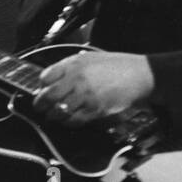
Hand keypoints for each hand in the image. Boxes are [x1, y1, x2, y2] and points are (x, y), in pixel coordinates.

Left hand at [33, 51, 154, 127]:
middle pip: (47, 96)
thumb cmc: (117, 66)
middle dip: (41, 105)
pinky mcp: (95, 109)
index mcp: (74, 64)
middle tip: (41, 109)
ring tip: (54, 116)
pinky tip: (70, 120)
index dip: (40, 86)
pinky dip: (69, 122)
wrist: (140, 75)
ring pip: (58, 112)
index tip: (41, 91)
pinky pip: (74, 120)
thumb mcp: (90, 58)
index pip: (45, 77)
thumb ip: (71, 66)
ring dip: (54, 116)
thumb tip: (53, 78)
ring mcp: (85, 95)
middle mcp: (77, 79)